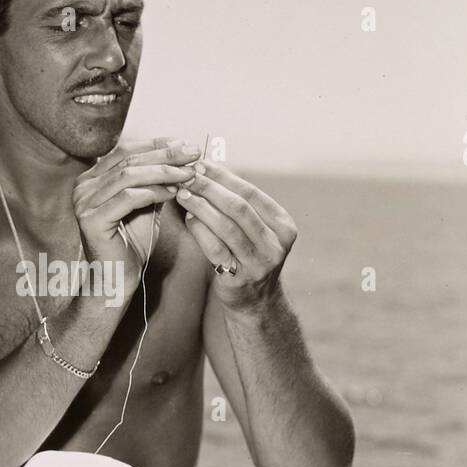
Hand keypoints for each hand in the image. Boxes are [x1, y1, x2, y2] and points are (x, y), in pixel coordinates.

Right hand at [72, 140, 199, 287]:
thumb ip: (155, 182)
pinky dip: (154, 192)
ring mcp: (84, 202)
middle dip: (165, 155)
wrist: (117, 279)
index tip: (186, 144)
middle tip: (193, 153)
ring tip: (188, 173)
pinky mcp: (91, 219)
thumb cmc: (132, 244)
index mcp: (93, 178)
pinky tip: (174, 192)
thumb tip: (181, 157)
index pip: (127, 150)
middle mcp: (84, 186)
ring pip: (129, 175)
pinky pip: (128, 197)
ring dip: (164, 172)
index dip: (158, 145)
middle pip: (129, 159)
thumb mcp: (146, 205)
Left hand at [175, 162, 297, 308]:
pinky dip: (199, 230)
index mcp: (283, 224)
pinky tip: (187, 218)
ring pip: (226, 227)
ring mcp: (260, 263)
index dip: (224, 176)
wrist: (255, 302)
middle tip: (186, 175)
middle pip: (239, 207)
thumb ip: (238, 203)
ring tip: (182, 193)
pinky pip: (215, 249)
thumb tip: (206, 168)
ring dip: (201, 207)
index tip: (201, 164)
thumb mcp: (254, 229)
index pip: (251, 193)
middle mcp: (276, 243)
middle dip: (210, 188)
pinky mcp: (240, 279)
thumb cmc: (248, 255)